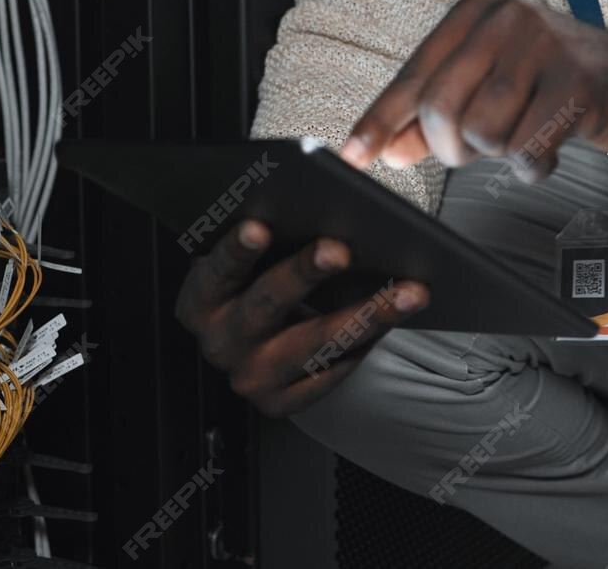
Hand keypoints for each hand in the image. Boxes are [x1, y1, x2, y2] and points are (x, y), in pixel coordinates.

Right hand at [172, 220, 428, 417]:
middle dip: (304, 274)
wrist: (247, 344)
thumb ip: (265, 239)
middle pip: (266, 304)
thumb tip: (316, 205)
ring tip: (407, 291)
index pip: (217, 271)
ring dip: (365, 315)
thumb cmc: (252, 284)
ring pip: (313, 344)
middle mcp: (221, 342)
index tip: (258, 226)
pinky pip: (331, 373)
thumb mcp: (246, 262)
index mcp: (200, 302)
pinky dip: (365, 343)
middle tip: (339, 249)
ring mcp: (251, 377)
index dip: (237, 251)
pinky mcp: (282, 402)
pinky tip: (394, 319)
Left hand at [339, 0, 607, 178]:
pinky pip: (527, 147)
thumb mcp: (490, 88)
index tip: (353, 156)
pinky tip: (547, 152)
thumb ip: (437, 115)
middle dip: (448, 148)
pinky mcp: (579, 82)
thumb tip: (387, 150)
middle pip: (441, 107)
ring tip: (521, 140)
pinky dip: (531, 165)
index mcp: (476, 11)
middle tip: (470, 155)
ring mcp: (545, 46)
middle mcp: (507, 19)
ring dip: (497, 155)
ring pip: (482, 130)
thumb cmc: (556, 83)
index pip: (414, 74)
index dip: (380, 121)